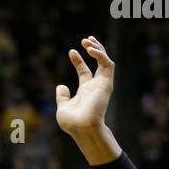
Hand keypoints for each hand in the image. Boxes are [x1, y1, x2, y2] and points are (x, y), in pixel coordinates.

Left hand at [55, 36, 115, 150]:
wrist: (83, 128)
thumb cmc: (73, 123)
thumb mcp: (62, 107)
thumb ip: (62, 97)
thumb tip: (61, 86)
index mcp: (85, 91)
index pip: (84, 71)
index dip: (78, 60)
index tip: (71, 51)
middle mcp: (95, 86)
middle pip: (98, 63)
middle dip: (94, 49)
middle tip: (85, 40)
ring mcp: (102, 84)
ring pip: (105, 61)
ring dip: (98, 49)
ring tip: (87, 42)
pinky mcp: (106, 83)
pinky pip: (107, 64)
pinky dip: (100, 54)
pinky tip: (90, 50)